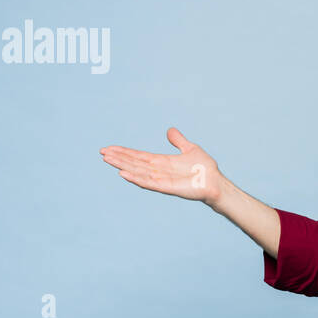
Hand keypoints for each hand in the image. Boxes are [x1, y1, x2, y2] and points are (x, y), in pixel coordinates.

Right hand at [99, 127, 223, 206]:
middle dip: (118, 157)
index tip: (109, 148)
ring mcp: (161, 180)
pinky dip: (135, 178)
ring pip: (137, 171)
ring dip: (122, 165)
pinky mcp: (167, 188)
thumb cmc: (205, 169)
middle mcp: (158, 171)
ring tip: (107, 159)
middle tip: (102, 152)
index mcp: (162, 162)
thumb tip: (170, 130)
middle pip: (134, 163)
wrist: (216, 182)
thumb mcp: (190, 149)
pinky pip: (148, 182)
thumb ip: (179, 141)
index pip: (138, 156)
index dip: (124, 152)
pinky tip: (123, 174)